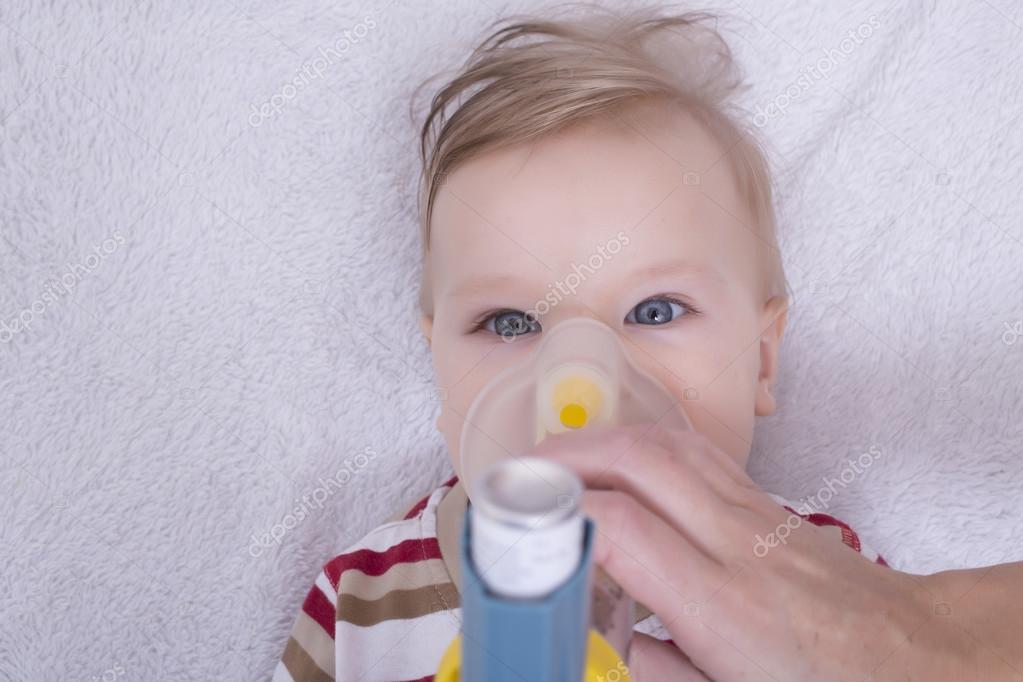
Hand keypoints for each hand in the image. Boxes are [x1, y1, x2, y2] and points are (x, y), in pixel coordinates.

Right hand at [530, 424, 964, 680]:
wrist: (907, 654)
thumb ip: (653, 670)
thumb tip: (595, 645)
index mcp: (723, 607)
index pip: (625, 528)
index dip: (564, 512)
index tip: (523, 520)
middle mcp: (736, 543)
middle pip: (642, 461)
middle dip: (569, 455)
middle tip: (523, 472)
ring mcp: (753, 511)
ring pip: (668, 443)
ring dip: (602, 438)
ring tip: (557, 456)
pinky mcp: (762, 499)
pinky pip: (696, 450)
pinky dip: (644, 441)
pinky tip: (619, 453)